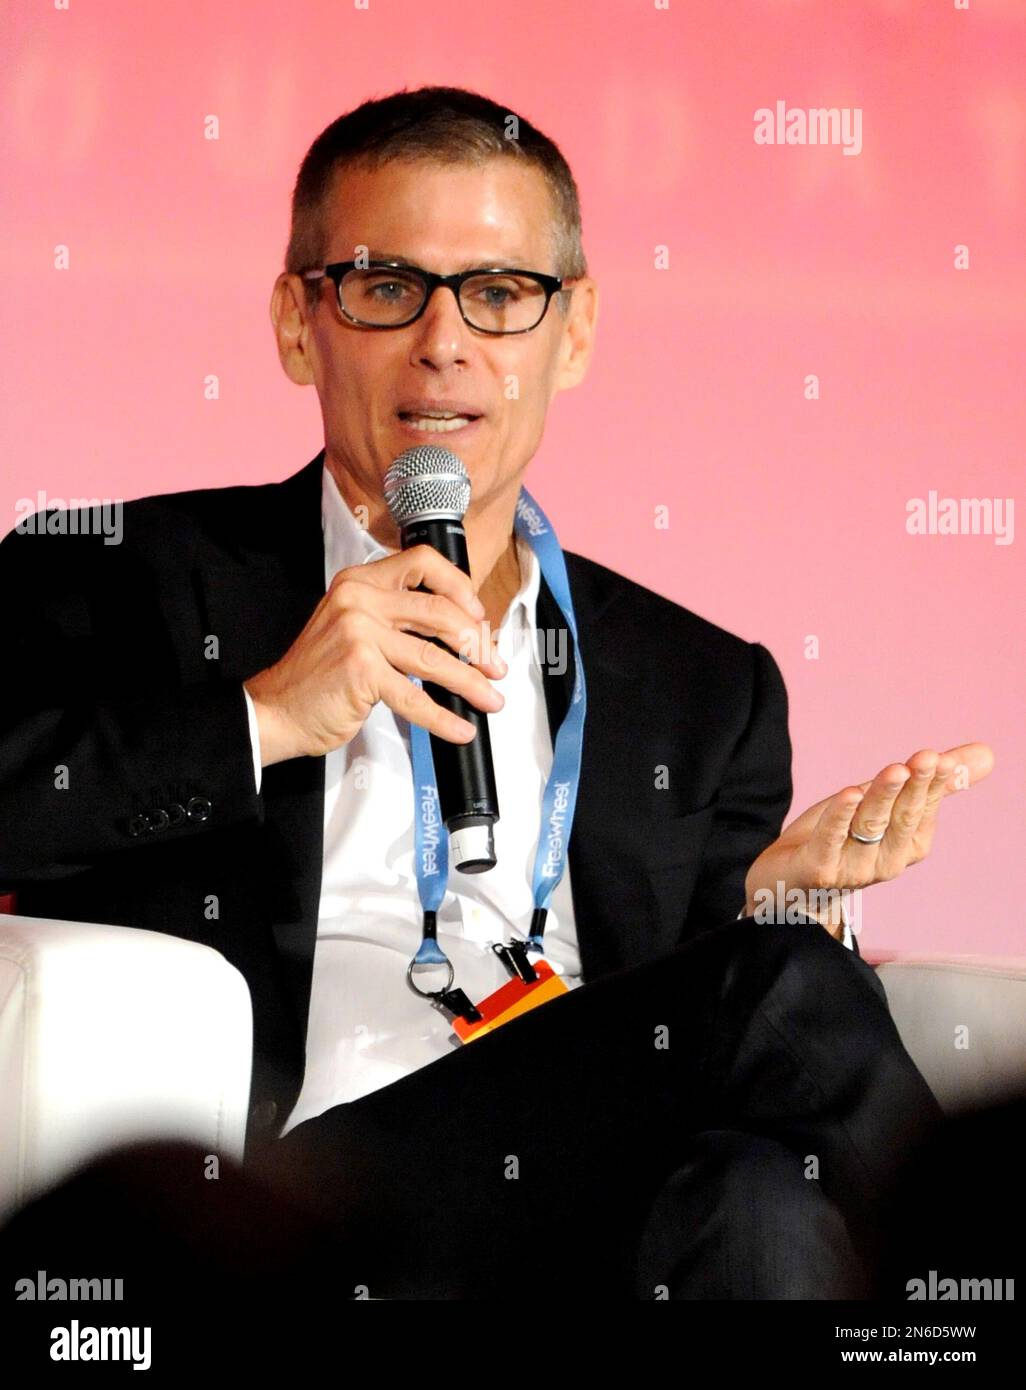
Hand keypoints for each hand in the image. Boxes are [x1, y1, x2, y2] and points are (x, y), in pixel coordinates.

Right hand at [243, 545, 506, 765]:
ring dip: (470, 683)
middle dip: (477, 644)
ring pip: (434, 658)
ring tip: (491, 699)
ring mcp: (359, 633)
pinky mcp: (362, 670)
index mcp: (360, 581)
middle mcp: (359, 599)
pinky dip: (444, 718)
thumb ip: (394, 618)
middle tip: (494, 667)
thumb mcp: (351, 626)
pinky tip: (460, 728)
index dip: (460, 587)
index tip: (479, 615)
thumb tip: (459, 634)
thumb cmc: (319, 675)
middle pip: (439, 612)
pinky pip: (415, 697)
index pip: (422, 563)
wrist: (276, 709)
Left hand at [743, 743, 995, 931]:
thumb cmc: (843, 838)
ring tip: (895, 769)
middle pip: (903, 818)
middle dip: (916, 787)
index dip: (934, 783)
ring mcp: (852, 868)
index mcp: (908, 844)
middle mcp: (886, 860)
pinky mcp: (818, 870)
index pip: (924, 807)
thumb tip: (986, 753)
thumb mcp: (884, 802)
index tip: (942, 758)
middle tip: (928, 757)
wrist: (788, 881)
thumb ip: (931, 783)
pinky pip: (831, 840)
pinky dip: (840, 817)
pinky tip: (849, 794)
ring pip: (870, 826)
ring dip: (883, 796)